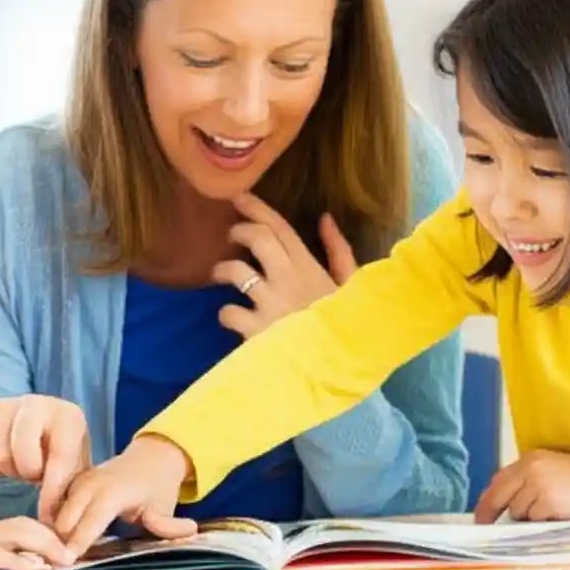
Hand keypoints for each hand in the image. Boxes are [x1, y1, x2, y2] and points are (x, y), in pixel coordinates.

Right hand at [0, 394, 91, 525]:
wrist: (38, 432)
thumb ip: (66, 495)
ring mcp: (5, 404)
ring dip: (8, 471)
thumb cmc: (59, 456)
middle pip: (22, 453)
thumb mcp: (73, 472)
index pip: (60, 457)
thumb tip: (50, 525)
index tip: (47, 514)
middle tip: (34, 475)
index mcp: (68, 416)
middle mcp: (36, 403)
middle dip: (28, 473)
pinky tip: (5, 461)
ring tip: (20, 466)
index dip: (52, 491)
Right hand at [0, 517, 74, 569]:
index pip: (23, 526)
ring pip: (18, 534)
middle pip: (27, 525)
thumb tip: (13, 567)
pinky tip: (32, 568)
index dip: (47, 533)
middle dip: (54, 536)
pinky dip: (17, 559)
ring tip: (65, 558)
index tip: (67, 545)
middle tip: (76, 551)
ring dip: (45, 545)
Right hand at [53, 435, 198, 557]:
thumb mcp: (165, 506)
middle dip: (61, 542)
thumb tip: (188, 530)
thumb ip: (168, 523)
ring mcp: (78, 482)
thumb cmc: (157, 486)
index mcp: (110, 492)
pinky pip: (56, 506)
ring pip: (56, 514)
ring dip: (56, 533)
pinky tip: (60, 539)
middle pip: (64, 521)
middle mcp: (89, 485)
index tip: (68, 561)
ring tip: (58, 553)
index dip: (77, 543)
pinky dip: (56, 522)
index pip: (87, 522)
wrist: (151, 457)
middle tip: (63, 563)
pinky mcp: (73, 483)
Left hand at [213, 194, 357, 338]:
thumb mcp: (350, 287)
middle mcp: (289, 280)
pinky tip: (231, 316)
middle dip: (239, 231)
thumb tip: (326, 218)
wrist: (337, 371)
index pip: (281, 228)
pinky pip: (228, 312)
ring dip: (222, 269)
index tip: (238, 198)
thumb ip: (338, 251)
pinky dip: (225, 313)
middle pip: (257, 238)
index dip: (257, 209)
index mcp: (310, 268)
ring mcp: (271, 304)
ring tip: (219, 274)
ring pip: (235, 271)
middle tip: (231, 236)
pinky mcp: (256, 330)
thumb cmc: (344, 327)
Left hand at [473, 450, 569, 522]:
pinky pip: (534, 520)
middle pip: (499, 495)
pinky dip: (542, 522)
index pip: (499, 479)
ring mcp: (538, 485)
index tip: (480, 512)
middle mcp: (530, 468)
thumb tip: (506, 502)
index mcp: (530, 458)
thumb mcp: (552, 471)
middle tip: (485, 524)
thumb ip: (528, 480)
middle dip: (490, 512)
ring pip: (518, 512)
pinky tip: (557, 515)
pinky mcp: (547, 502)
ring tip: (550, 511)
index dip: (487, 498)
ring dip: (528, 517)